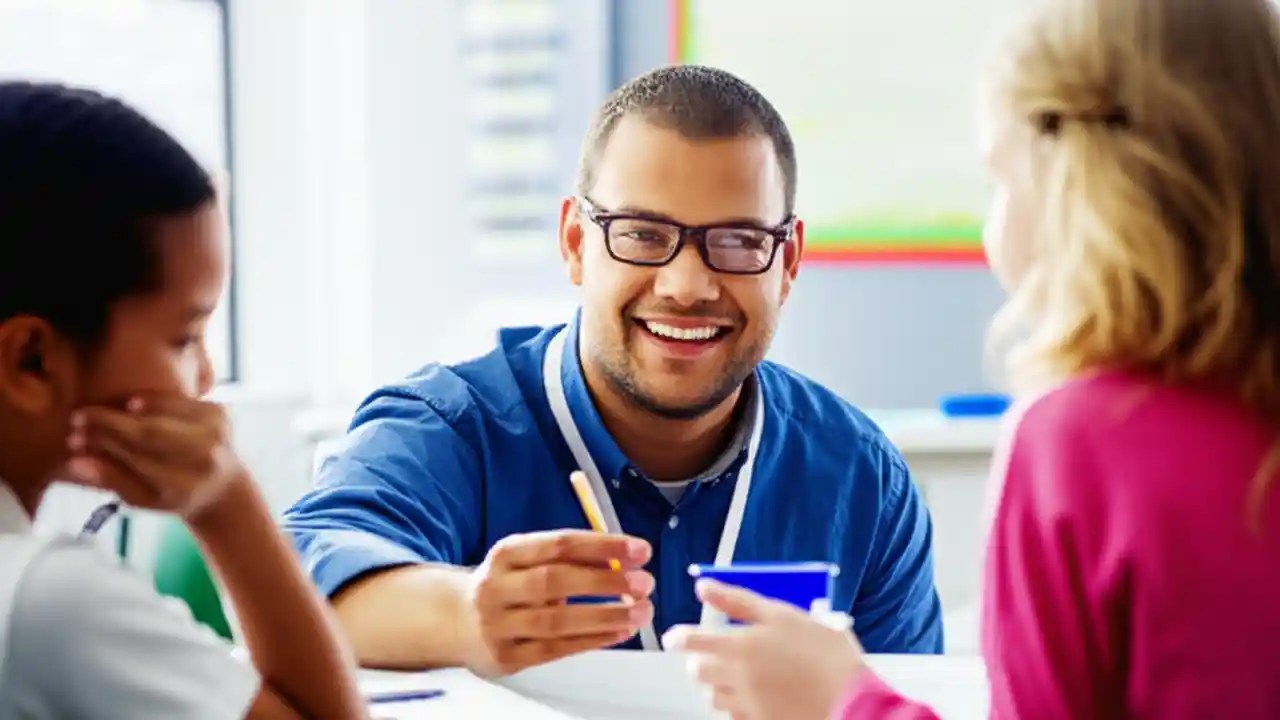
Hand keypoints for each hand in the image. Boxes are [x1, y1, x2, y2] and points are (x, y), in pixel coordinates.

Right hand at [65, 395, 247, 523]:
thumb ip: (113, 480)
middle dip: (110, 424)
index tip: (74, 438)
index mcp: (185, 486)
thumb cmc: (175, 495)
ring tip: (98, 412)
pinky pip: (180, 401)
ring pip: (163, 414)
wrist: (224, 486)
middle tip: (78, 418)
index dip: (105, 446)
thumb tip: (75, 462)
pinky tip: (131, 403)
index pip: (138, 459)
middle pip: (150, 434)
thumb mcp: (144, 500)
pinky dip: (153, 399)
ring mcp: (216, 432)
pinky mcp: (220, 413)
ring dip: (127, 409)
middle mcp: (204, 458)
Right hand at [463, 529, 654, 675]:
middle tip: (645, 583)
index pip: (559, 544)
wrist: (457, 620)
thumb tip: (626, 561)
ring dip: (605, 616)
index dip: (603, 546)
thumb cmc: (510, 585)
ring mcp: (498, 624)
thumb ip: (570, 559)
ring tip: (641, 611)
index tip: (641, 550)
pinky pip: (555, 649)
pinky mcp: (506, 657)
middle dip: (606, 582)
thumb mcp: (528, 561)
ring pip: (556, 621)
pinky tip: (619, 632)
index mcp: (506, 553)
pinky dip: (591, 641)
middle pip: (555, 581)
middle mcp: (497, 586)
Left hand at [663, 579, 865, 719]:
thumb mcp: (782, 615)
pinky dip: (737, 706)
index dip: (678, 638)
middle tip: (711, 653)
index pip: (692, 642)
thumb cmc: (823, 653)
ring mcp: (748, 705)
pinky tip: (755, 696)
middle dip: (700, 661)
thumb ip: (738, 601)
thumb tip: (704, 588)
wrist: (851, 701)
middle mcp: (737, 679)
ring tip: (737, 674)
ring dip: (717, 685)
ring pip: (714, 697)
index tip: (672, 637)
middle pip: (699, 672)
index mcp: (740, 647)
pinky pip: (735, 716)